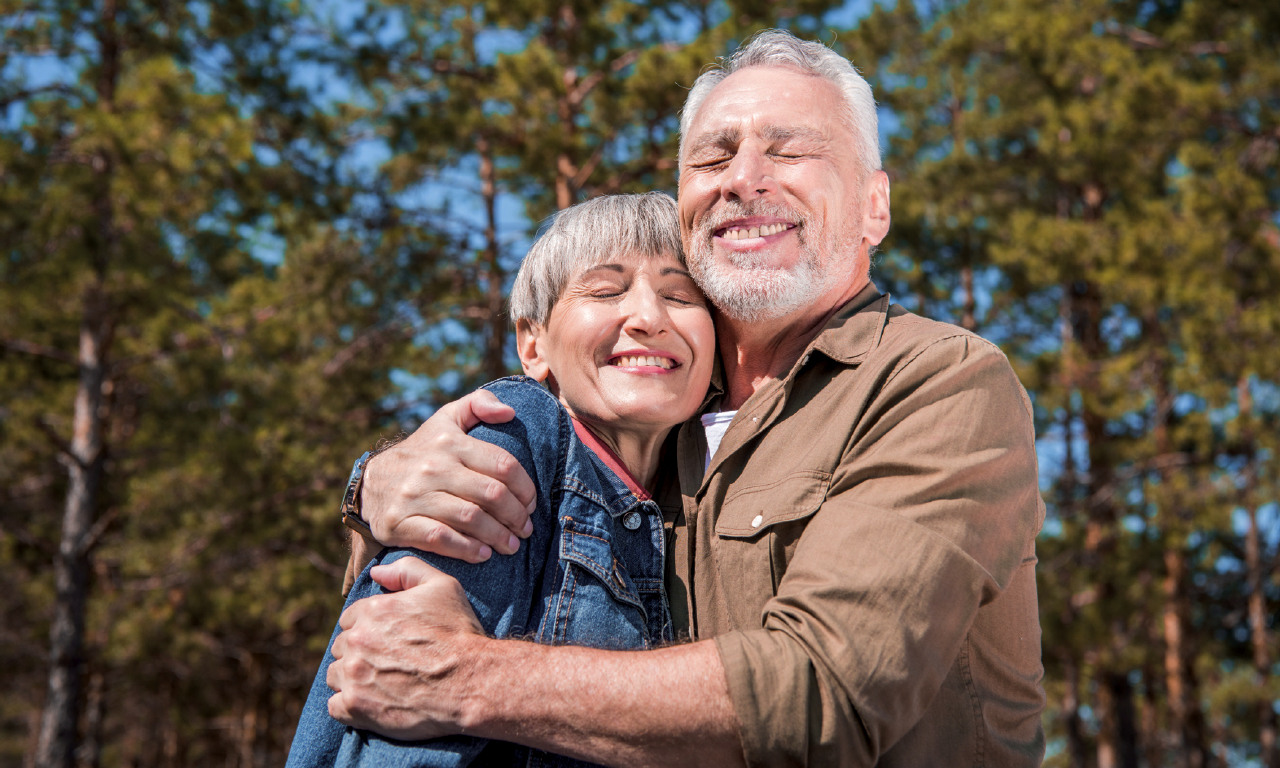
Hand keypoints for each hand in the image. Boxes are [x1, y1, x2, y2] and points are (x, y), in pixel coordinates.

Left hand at [327, 557, 487, 739]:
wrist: (471, 680)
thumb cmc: (459, 633)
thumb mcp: (443, 586)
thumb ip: (407, 570)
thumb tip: (376, 572)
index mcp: (372, 610)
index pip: (350, 619)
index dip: (368, 630)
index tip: (386, 642)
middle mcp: (357, 640)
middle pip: (342, 647)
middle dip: (359, 654)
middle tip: (386, 664)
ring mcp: (354, 674)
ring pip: (335, 675)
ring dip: (352, 679)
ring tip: (380, 684)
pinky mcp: (356, 706)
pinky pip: (335, 707)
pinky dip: (349, 707)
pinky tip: (371, 703)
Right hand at [362, 388, 536, 561]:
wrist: (370, 483)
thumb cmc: (421, 452)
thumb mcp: (445, 420)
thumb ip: (478, 405)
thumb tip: (510, 412)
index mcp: (450, 443)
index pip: (503, 465)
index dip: (525, 488)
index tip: (531, 504)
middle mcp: (433, 467)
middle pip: (491, 494)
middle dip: (516, 516)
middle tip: (525, 529)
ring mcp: (415, 496)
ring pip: (470, 518)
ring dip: (498, 536)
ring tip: (511, 546)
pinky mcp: (400, 523)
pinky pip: (441, 539)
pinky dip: (467, 549)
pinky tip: (483, 554)